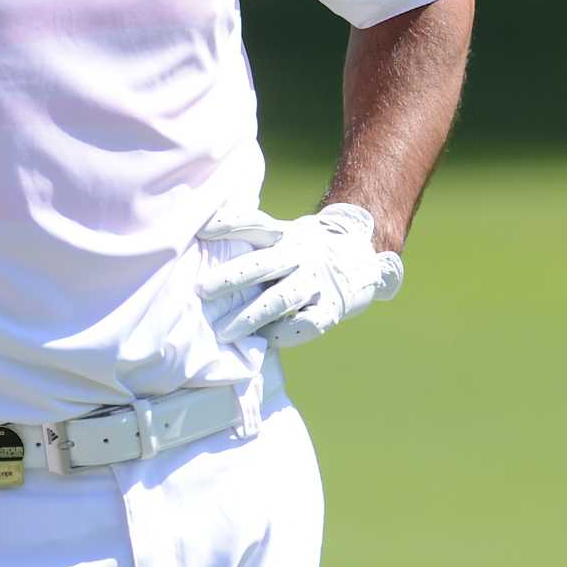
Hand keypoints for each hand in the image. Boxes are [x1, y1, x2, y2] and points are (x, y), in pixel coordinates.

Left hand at [196, 201, 403, 348]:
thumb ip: (256, 238)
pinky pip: (307, 324)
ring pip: (281, 299)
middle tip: (202, 290)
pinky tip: (264, 340)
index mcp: (287, 235)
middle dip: (232, 278)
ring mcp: (317, 282)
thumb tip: (204, 240)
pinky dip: (284, 334)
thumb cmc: (309, 249)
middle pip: (264, 265)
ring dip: (251, 316)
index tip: (203, 231)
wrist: (364, 256)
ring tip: (223, 332)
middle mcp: (301, 255)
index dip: (230, 225)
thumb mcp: (287, 233)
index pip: (256, 225)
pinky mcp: (332, 308)